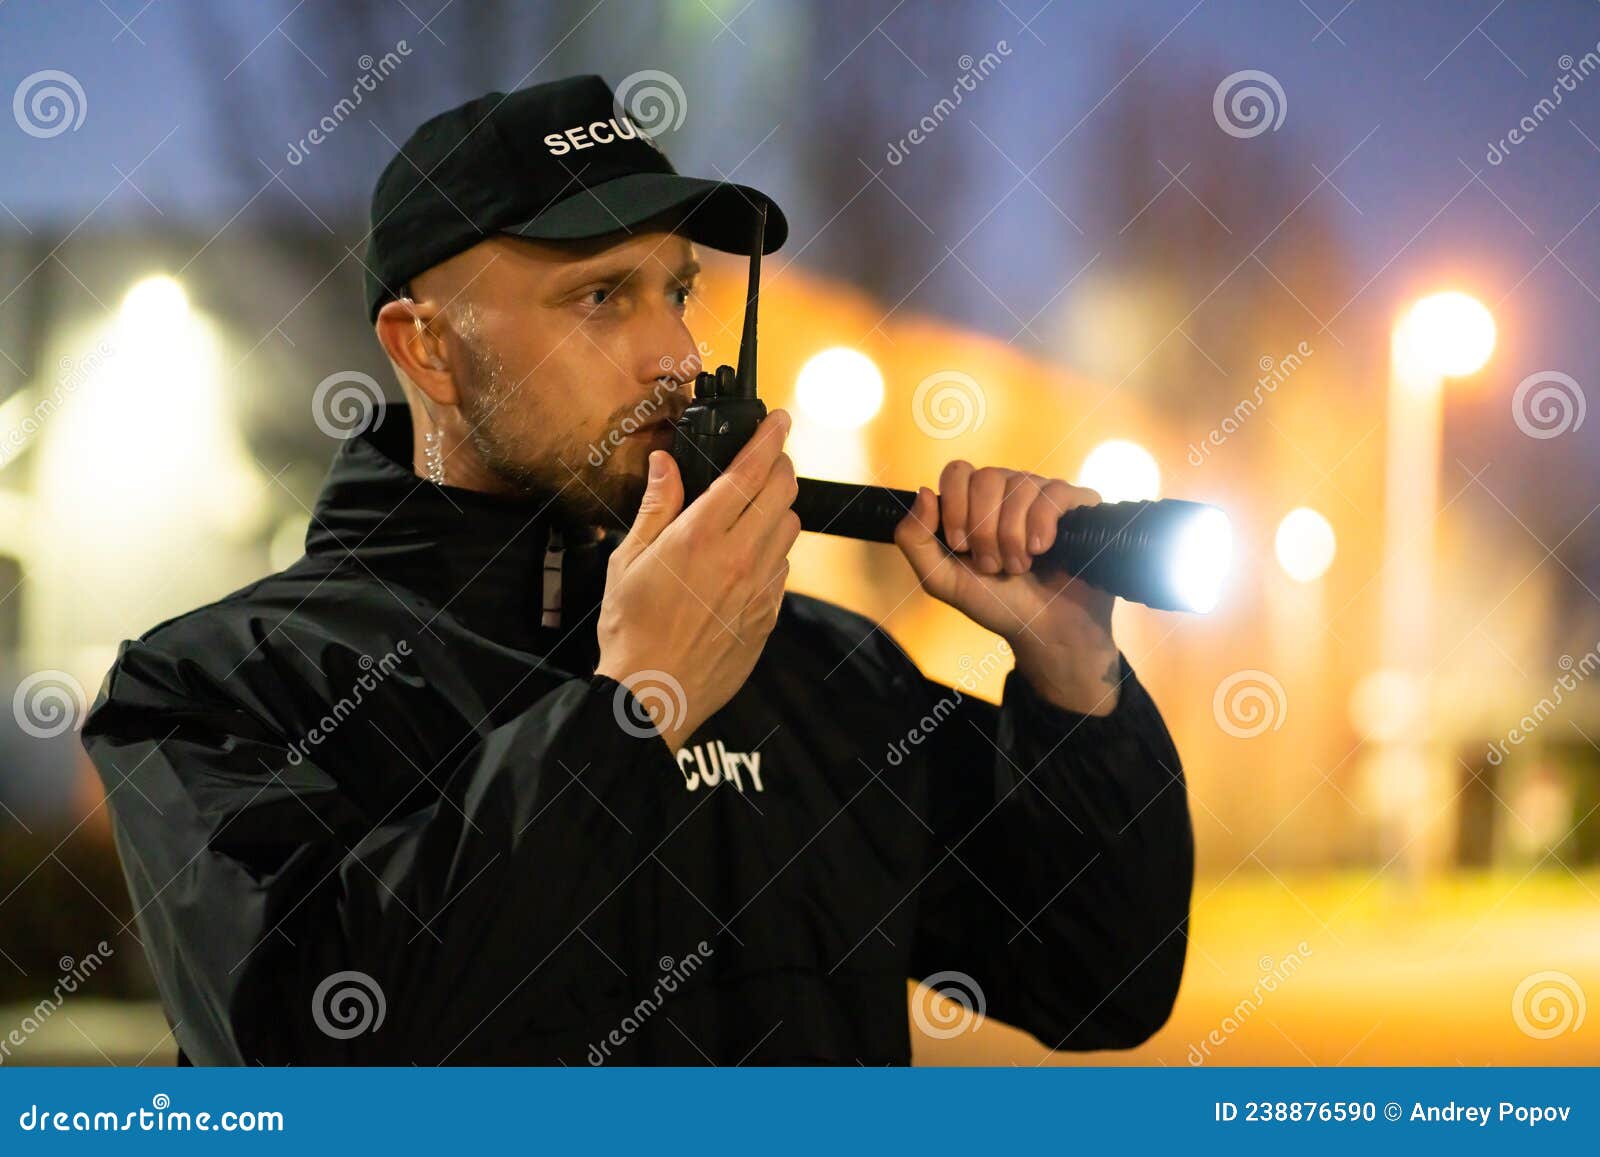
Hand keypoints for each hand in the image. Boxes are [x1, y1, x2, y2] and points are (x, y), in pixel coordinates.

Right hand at [596, 410, 800, 749]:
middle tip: (766, 460)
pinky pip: (784, 568)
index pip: (750, 472)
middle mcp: (739, 558)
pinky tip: (747, 557)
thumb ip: (655, 506)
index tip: (779, 419)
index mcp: (701, 537)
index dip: (770, 438)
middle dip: (780, 467)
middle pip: (783, 493)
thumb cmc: (632, 630)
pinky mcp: (768, 615)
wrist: (654, 694)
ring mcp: (760, 588)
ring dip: (778, 508)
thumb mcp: (629, 560)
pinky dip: (773, 551)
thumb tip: (666, 463)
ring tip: (753, 509)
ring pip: (790, 528)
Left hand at [894, 461, 1121, 715]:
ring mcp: (1043, 494)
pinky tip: (1042, 550)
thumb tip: (925, 491)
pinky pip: (1055, 492)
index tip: (961, 546)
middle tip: (992, 565)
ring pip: (1021, 485)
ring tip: (1018, 566)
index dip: (956, 506)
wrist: (1044, 629)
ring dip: (1012, 536)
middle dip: (985, 529)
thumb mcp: (941, 579)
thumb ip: (915, 539)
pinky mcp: (1076, 504)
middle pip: (987, 477)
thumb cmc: (995, 602)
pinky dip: (1042, 524)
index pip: (958, 471)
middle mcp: (1008, 490)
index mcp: (975, 501)